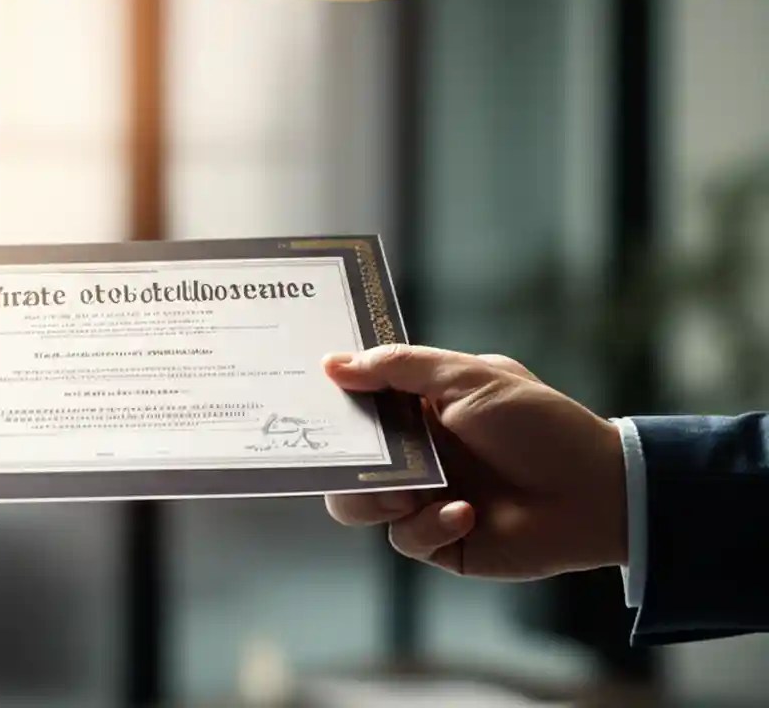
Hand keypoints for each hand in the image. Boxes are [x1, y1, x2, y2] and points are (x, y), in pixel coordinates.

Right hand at [323, 344, 626, 579]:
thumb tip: (333, 363)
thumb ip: (399, 368)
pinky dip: (430, 526)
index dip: (331, 404)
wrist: (597, 492)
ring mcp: (424, 497)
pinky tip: (466, 513)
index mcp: (419, 409)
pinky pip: (406, 539)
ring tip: (406, 492)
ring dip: (375, 498)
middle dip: (341, 462)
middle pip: (345, 460)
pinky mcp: (441, 540)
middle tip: (348, 459)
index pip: (357, 406)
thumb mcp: (468, 378)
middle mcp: (415, 453)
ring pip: (360, 505)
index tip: (306, 400)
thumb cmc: (539, 424)